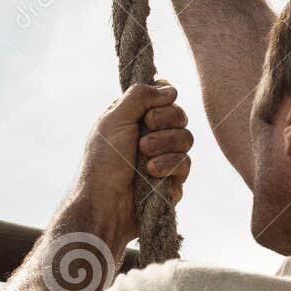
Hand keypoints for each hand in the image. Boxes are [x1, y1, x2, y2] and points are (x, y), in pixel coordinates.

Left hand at [76, 81, 192, 252]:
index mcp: (135, 117)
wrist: (105, 202)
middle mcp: (152, 135)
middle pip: (180, 114)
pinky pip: (186, 163)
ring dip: (165, 143)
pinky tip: (152, 173)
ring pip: (187, 138)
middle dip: (164, 120)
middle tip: (145, 130)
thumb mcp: (114, 119)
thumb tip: (170, 89)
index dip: (163, 98)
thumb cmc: (103, 160)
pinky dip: (169, 165)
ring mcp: (164, 158)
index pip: (164, 97)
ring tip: (144, 155)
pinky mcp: (173, 180)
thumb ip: (140, 96)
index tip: (149, 106)